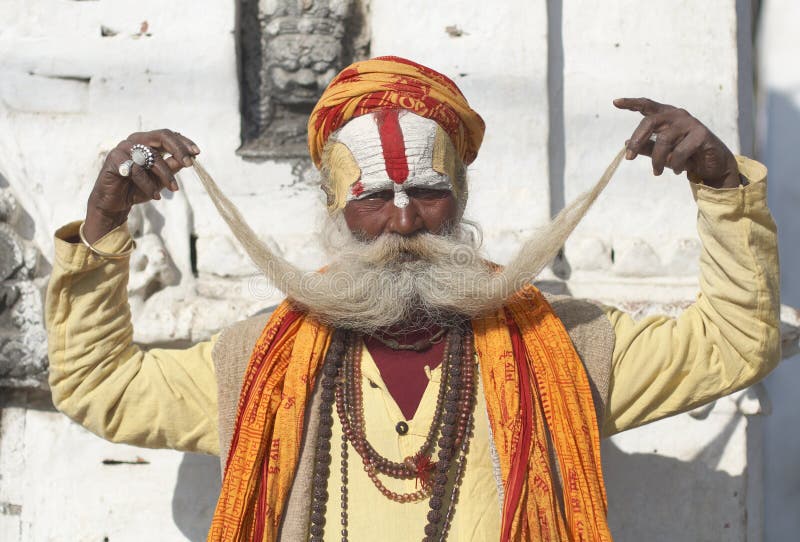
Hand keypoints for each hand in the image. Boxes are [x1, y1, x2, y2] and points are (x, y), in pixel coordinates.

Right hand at [84, 129, 199, 242]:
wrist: (115, 203)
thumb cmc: (139, 188)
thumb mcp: (161, 178)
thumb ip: (173, 166)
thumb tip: (191, 157)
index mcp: (147, 141)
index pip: (168, 135)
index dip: (184, 142)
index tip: (197, 153)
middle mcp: (135, 140)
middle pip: (162, 136)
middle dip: (178, 150)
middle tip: (189, 164)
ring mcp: (123, 148)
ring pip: (151, 156)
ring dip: (166, 175)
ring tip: (174, 189)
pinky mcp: (114, 160)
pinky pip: (136, 170)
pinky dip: (148, 185)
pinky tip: (156, 196)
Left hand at [614, 98, 739, 188]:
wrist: (712, 165)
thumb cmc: (684, 156)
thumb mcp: (662, 153)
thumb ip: (645, 147)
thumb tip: (625, 144)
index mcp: (666, 116)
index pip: (647, 105)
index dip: (631, 103)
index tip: (615, 102)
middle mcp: (677, 115)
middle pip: (650, 122)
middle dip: (637, 140)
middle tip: (629, 158)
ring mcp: (690, 123)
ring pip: (663, 140)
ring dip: (657, 160)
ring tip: (657, 172)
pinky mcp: (701, 134)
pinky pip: (680, 151)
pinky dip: (676, 164)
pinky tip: (678, 171)